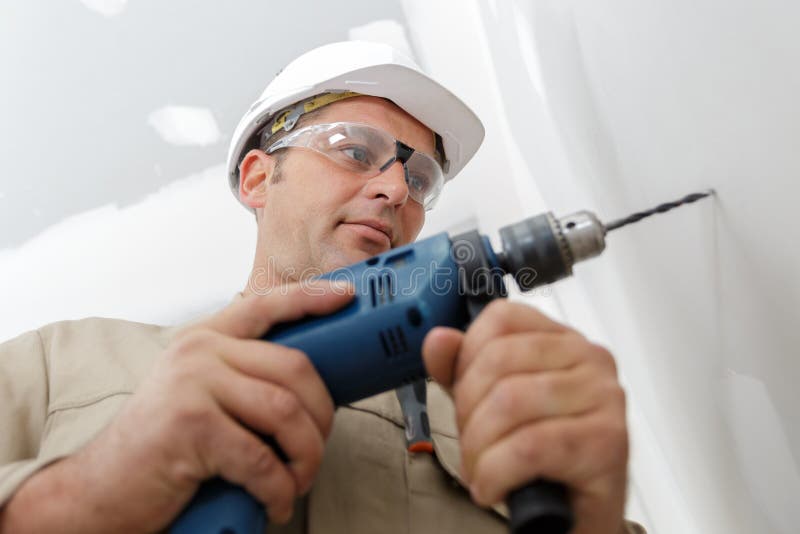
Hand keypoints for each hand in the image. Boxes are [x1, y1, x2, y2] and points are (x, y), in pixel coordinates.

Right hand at [75, 280, 352, 530]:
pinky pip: (261, 458)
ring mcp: (193, 384)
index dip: (310, 298)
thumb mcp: (197, 392)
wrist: (102, 487)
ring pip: (286, 412)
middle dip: (321, 414)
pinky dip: (280, 487)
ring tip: (299, 479)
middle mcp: (199, 352)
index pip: (265, 305)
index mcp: (205, 339)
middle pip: (294, 367)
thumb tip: (307, 385)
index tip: (345, 297)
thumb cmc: (161, 444)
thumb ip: (239, 375)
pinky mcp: (190, 425)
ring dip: (307, 455)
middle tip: (317, 447)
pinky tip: (277, 501)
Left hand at [423, 300, 628, 533]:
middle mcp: (591, 360)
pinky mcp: (607, 444)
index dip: (467, 359)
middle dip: (467, 412)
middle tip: (472, 447)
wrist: (570, 519)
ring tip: (481, 473)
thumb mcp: (490, 407)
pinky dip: (496, 473)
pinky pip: (528, 447)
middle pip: (499, 362)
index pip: (502, 318)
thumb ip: (461, 370)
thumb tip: (439, 339)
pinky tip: (493, 489)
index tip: (464, 397)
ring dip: (479, 449)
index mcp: (564, 340)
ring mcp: (604, 399)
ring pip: (510, 403)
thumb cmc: (538, 460)